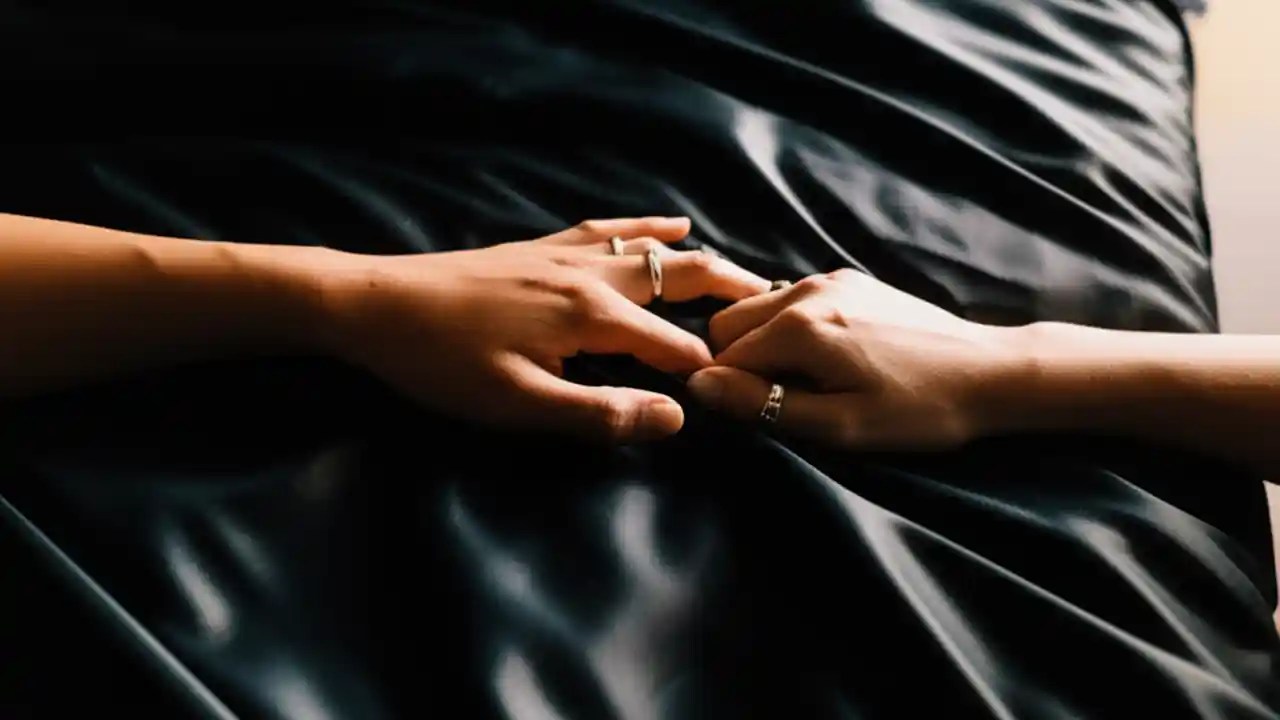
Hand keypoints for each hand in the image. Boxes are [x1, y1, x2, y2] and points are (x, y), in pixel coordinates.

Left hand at [318, 217, 768, 441]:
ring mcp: (565, 253)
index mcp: (592, 316)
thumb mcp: (520, 405)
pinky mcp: (541, 246)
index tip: (739, 391)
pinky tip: (667, 224)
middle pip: (680, 276)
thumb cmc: (444, 363)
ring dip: (700, 261)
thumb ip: (600, 414)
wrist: (376, 304)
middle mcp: (590, 274)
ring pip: (652, 249)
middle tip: (775, 308)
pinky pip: (609, 228)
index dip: (708, 370)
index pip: (674, 344)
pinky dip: (647, 227)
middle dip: (731, 292)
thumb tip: (676, 419)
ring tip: (741, 273)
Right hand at [687, 269, 1014, 449]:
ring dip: (762, 345)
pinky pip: (790, 301)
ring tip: (807, 380)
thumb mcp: (839, 425)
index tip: (761, 416)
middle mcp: (806, 291)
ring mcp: (830, 279)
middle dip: (737, 363)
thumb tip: (698, 386)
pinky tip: (830, 357)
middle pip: (728, 324)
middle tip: (784, 399)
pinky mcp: (850, 280)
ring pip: (757, 309)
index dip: (730, 393)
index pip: (720, 358)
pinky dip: (789, 329)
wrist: (989, 371)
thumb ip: (763, 405)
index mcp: (799, 327)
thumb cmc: (918, 410)